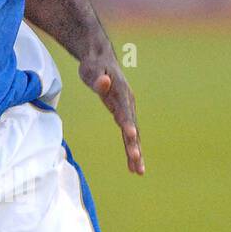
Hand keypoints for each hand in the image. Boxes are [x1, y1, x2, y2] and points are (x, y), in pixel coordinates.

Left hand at [79, 49, 144, 174]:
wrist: (100, 60)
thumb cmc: (94, 65)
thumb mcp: (91, 70)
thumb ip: (98, 79)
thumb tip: (104, 82)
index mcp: (121, 92)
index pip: (124, 109)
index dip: (128, 122)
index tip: (131, 135)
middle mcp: (128, 102)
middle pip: (132, 126)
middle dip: (134, 145)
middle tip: (136, 161)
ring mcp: (127, 109)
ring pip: (133, 134)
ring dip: (135, 152)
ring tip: (139, 171)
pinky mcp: (124, 115)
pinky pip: (129, 135)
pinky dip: (131, 149)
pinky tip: (133, 166)